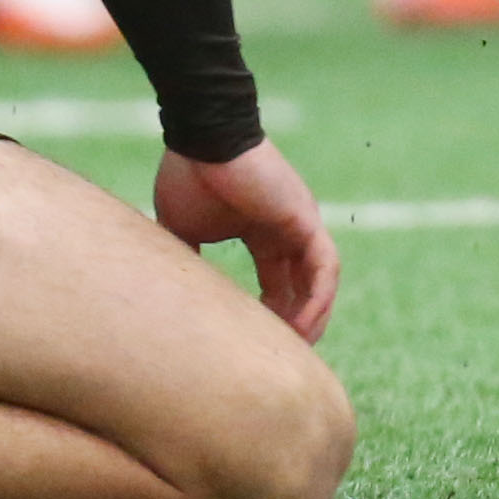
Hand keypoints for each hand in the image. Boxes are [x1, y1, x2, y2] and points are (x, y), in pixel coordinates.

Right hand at [154, 138, 337, 342]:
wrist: (202, 135)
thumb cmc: (191, 175)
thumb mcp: (182, 228)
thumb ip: (188, 260)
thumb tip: (174, 296)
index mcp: (262, 231)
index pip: (277, 282)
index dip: (269, 316)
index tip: (253, 346)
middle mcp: (287, 229)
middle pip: (302, 287)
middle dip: (293, 326)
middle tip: (278, 362)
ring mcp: (300, 223)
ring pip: (319, 283)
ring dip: (310, 319)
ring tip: (293, 353)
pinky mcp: (306, 219)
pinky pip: (324, 268)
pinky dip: (317, 300)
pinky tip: (301, 328)